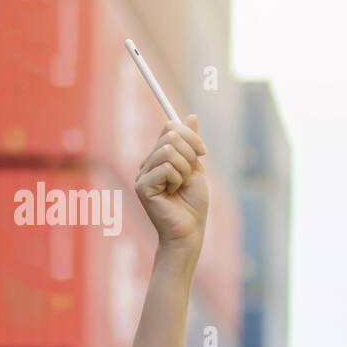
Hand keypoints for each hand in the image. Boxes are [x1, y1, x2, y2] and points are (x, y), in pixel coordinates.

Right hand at [135, 114, 209, 263]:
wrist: (190, 230)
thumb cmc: (193, 204)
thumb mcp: (196, 168)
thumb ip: (192, 143)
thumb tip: (191, 116)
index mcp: (159, 157)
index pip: (170, 128)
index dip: (190, 135)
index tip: (204, 152)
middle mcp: (148, 163)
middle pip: (170, 135)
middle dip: (190, 154)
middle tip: (192, 174)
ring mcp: (142, 174)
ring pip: (168, 151)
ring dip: (185, 169)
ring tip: (181, 186)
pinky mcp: (142, 186)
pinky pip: (166, 168)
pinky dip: (178, 179)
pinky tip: (174, 193)